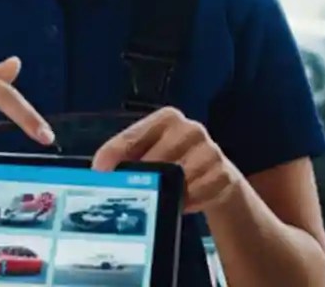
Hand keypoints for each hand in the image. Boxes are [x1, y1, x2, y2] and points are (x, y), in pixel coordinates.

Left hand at [92, 107, 243, 213]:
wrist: (215, 176)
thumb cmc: (174, 161)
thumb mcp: (151, 153)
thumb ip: (128, 158)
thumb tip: (101, 174)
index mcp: (167, 118)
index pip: (133, 135)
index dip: (114, 154)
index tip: (100, 172)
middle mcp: (190, 129)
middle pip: (157, 157)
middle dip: (141, 178)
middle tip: (128, 195)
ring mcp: (210, 150)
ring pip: (180, 176)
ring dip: (166, 192)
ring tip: (156, 201)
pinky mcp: (224, 174)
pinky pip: (199, 193)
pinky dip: (187, 202)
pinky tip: (180, 205)